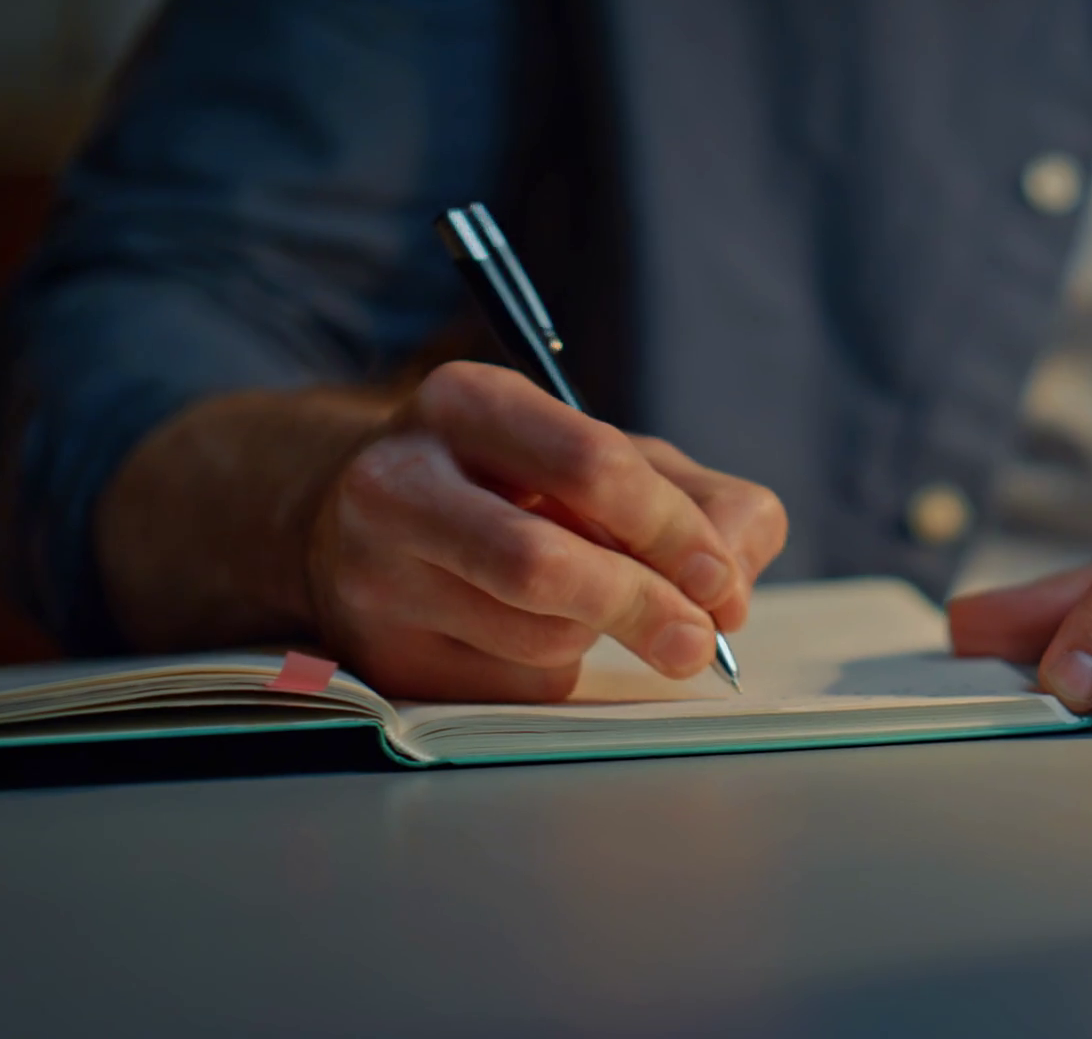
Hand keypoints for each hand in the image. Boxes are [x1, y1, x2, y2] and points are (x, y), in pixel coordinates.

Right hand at [309, 362, 787, 700]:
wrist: (359, 525)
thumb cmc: (515, 485)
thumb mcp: (604, 457)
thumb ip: (699, 502)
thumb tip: (732, 592)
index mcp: (468, 402)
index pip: (591, 465)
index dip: (673, 531)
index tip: (720, 582)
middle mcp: (399, 482)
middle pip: (544, 564)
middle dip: (643, 607)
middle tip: (697, 641)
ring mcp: (376, 575)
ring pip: (536, 636)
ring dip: (598, 638)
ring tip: (590, 608)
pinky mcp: (383, 657)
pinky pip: (512, 689)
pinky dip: (557, 675)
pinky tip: (531, 638)